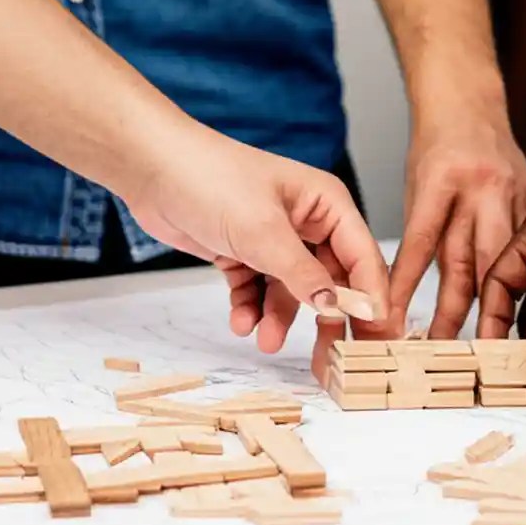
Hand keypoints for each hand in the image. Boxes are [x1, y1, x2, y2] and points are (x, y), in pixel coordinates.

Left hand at [124, 133, 389, 358]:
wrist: (150, 168)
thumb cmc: (210, 179)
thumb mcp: (262, 232)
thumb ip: (302, 273)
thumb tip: (336, 306)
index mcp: (326, 204)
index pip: (362, 257)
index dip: (371, 298)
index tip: (375, 336)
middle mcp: (306, 222)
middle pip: (331, 279)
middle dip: (327, 317)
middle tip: (331, 356)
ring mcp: (274, 238)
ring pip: (291, 290)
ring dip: (280, 316)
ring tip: (267, 341)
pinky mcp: (243, 251)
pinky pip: (257, 289)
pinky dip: (251, 307)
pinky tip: (240, 323)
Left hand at [385, 119, 525, 338]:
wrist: (471, 104)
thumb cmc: (436, 147)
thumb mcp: (415, 185)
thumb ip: (420, 234)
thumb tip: (407, 293)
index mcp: (441, 180)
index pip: (420, 243)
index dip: (406, 286)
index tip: (393, 321)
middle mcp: (480, 189)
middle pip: (468, 261)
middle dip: (456, 312)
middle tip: (444, 349)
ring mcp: (513, 196)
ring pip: (503, 262)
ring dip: (494, 306)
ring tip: (485, 344)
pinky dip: (523, 282)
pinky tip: (519, 311)